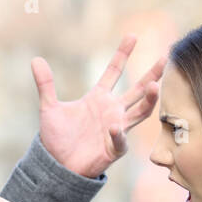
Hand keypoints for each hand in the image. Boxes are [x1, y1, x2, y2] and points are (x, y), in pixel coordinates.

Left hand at [35, 34, 164, 178]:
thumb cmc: (57, 139)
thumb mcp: (49, 108)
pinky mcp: (113, 149)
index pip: (114, 71)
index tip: (132, 35)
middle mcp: (112, 111)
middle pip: (137, 89)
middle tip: (166, 57)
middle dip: (152, 74)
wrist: (56, 166)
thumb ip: (46, 85)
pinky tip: (114, 127)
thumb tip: (35, 60)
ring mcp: (116, 129)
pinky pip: (120, 140)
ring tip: (155, 85)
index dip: (123, 54)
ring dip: (148, 100)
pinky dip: (118, 134)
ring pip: (140, 112)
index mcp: (98, 98)